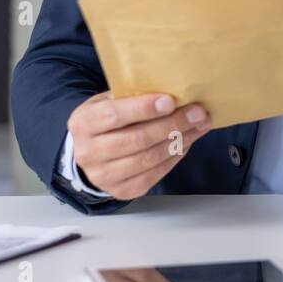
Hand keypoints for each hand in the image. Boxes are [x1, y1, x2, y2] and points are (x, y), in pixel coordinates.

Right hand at [67, 91, 211, 200]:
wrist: (89, 152)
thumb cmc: (105, 120)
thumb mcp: (108, 101)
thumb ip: (132, 96)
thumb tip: (174, 90)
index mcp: (83, 123)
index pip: (114, 115)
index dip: (144, 108)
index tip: (170, 101)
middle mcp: (88, 152)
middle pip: (137, 139)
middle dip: (173, 124)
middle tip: (197, 113)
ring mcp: (103, 175)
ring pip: (149, 159)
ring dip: (180, 141)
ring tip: (199, 126)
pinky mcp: (121, 191)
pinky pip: (154, 175)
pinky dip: (175, 157)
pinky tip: (187, 142)